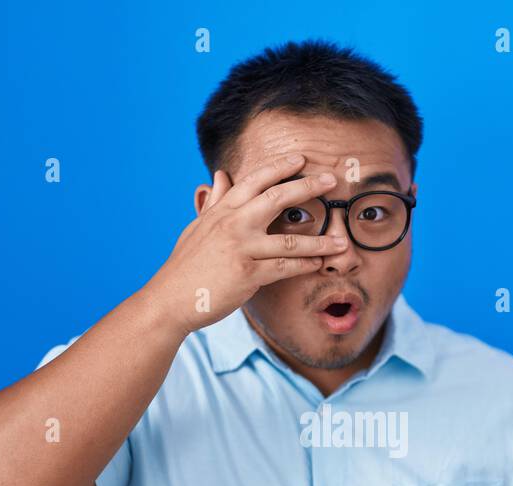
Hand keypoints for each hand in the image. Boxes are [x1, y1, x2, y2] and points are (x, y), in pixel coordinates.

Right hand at [145, 153, 348, 335]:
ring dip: (320, 241)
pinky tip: (319, 265)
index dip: (279, 167)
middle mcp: (234, 223)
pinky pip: (285, 267)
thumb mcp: (198, 226)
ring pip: (290, 240)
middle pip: (277, 197)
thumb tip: (221, 175)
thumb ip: (215, 202)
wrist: (170, 298)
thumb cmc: (186, 264)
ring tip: (342, 242)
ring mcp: (242, 248)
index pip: (255, 180)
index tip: (301, 159)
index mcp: (223, 210)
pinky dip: (305, 266)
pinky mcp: (248, 274)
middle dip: (308, 187)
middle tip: (331, 179)